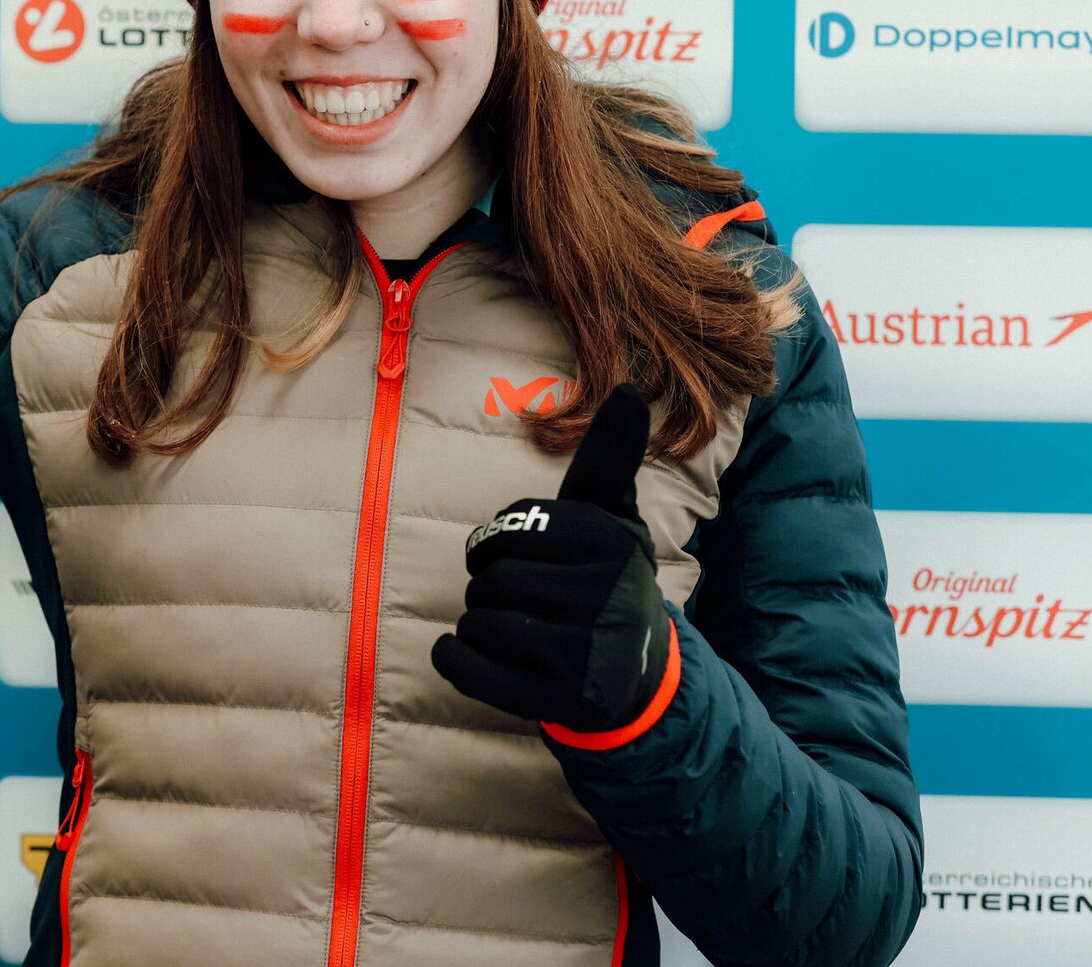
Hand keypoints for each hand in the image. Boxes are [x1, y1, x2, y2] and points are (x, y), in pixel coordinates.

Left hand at [430, 383, 674, 737]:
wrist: (635, 676)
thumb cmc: (603, 583)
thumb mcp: (609, 520)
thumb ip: (607, 459)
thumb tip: (627, 389)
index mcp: (609, 542)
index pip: (508, 529)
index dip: (501, 544)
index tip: (528, 560)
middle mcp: (603, 595)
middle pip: (489, 578)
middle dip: (493, 589)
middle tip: (529, 605)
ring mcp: (584, 653)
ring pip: (476, 621)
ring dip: (482, 627)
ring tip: (523, 635)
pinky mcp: (560, 701)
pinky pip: (464, 667)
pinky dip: (456, 660)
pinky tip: (480, 657)